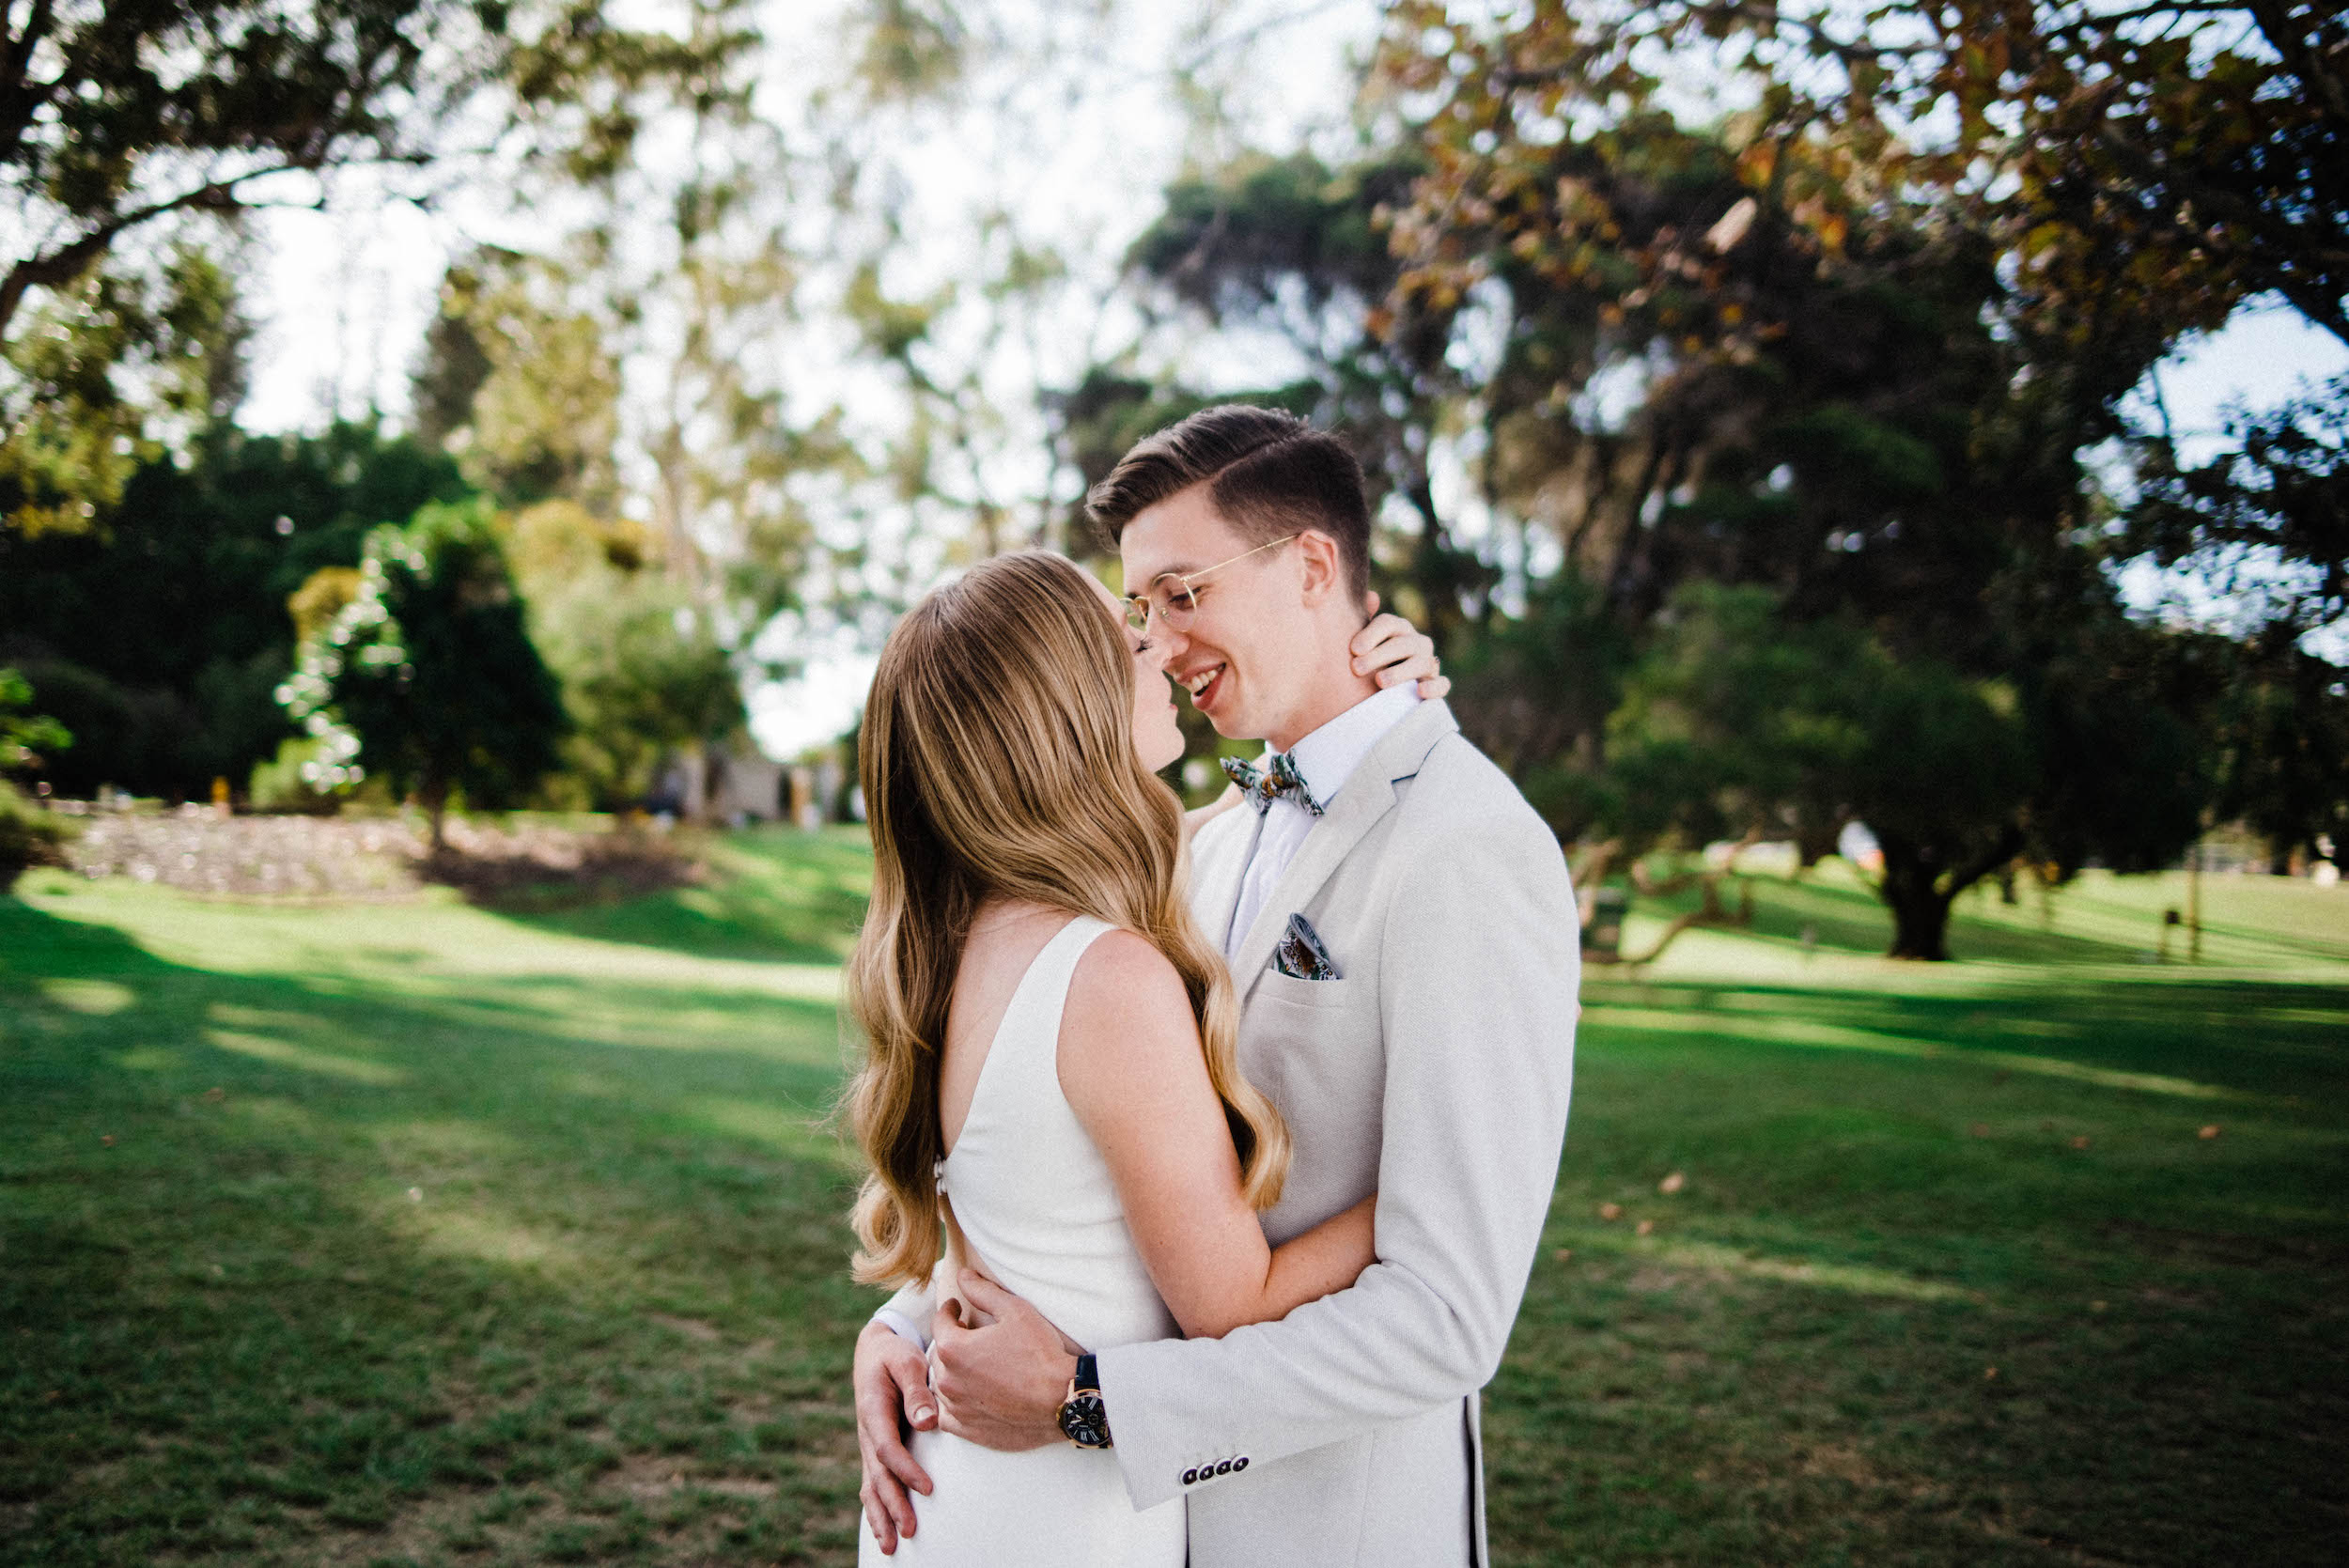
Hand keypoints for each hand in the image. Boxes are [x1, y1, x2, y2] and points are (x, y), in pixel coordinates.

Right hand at [854, 1319, 936, 1552]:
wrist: (875, 1350)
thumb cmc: (895, 1354)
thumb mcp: (907, 1361)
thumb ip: (916, 1390)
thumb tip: (926, 1424)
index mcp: (873, 1410)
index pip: (888, 1449)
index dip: (906, 1471)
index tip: (928, 1489)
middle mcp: (867, 1432)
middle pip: (878, 1476)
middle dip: (893, 1506)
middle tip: (909, 1531)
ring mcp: (868, 1444)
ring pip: (871, 1486)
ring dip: (881, 1516)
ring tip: (891, 1546)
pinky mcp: (875, 1449)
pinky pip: (871, 1483)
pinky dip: (875, 1508)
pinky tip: (882, 1531)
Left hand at [930, 1270, 1079, 1452]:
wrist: (1063, 1401)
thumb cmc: (1040, 1353)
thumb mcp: (1015, 1311)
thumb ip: (983, 1291)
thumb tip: (962, 1275)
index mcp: (954, 1348)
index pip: (940, 1322)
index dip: (949, 1311)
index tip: (957, 1309)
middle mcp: (948, 1379)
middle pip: (941, 1354)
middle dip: (952, 1341)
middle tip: (969, 1336)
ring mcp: (956, 1408)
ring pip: (943, 1385)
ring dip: (953, 1372)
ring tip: (973, 1366)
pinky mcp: (968, 1430)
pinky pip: (948, 1415)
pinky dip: (955, 1404)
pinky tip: (971, 1397)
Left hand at [1351, 592, 1448, 698]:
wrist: (1381, 691)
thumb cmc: (1370, 661)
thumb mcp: (1362, 643)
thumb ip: (1362, 621)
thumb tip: (1372, 596)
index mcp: (1398, 629)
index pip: (1388, 624)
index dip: (1371, 635)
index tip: (1354, 650)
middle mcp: (1416, 643)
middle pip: (1401, 644)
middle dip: (1378, 656)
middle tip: (1356, 668)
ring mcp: (1428, 664)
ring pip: (1421, 663)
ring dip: (1400, 672)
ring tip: (1380, 681)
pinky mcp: (1436, 685)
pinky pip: (1441, 684)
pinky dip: (1434, 688)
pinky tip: (1420, 692)